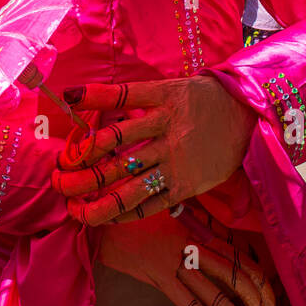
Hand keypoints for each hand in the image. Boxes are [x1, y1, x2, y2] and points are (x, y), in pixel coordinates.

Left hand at [52, 75, 255, 224]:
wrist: (247, 118)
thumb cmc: (203, 101)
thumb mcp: (172, 88)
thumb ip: (137, 99)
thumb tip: (91, 103)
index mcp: (163, 99)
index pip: (121, 96)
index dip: (93, 97)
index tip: (68, 100)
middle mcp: (166, 129)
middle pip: (113, 148)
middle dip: (79, 166)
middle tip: (58, 176)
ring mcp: (175, 160)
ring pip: (127, 186)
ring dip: (94, 200)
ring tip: (72, 207)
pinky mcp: (185, 185)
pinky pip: (150, 204)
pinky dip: (124, 213)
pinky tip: (104, 217)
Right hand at [97, 206, 276, 305]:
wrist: (103, 219)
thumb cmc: (139, 215)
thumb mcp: (174, 213)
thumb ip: (200, 223)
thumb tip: (227, 238)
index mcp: (200, 231)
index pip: (241, 258)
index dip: (261, 282)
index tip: (272, 300)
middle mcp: (193, 247)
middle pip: (236, 278)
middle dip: (257, 304)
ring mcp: (176, 264)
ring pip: (216, 295)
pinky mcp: (158, 278)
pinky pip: (189, 305)